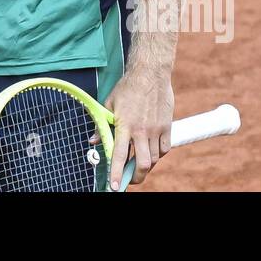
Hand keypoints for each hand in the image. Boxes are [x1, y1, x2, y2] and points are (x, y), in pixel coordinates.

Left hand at [104, 65, 173, 188]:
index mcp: (125, 125)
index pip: (120, 155)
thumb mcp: (109, 104)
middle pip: (143, 164)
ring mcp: (157, 129)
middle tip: (129, 179)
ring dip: (146, 165)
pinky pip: (164, 149)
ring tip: (138, 165)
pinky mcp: (167, 126)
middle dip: (136, 177)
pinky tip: (151, 152)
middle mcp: (142, 130)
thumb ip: (102, 125)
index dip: (116, 173)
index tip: (114, 187)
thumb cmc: (127, 88)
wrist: (150, 73)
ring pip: (155, 159)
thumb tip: (93, 141)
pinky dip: (158, 155)